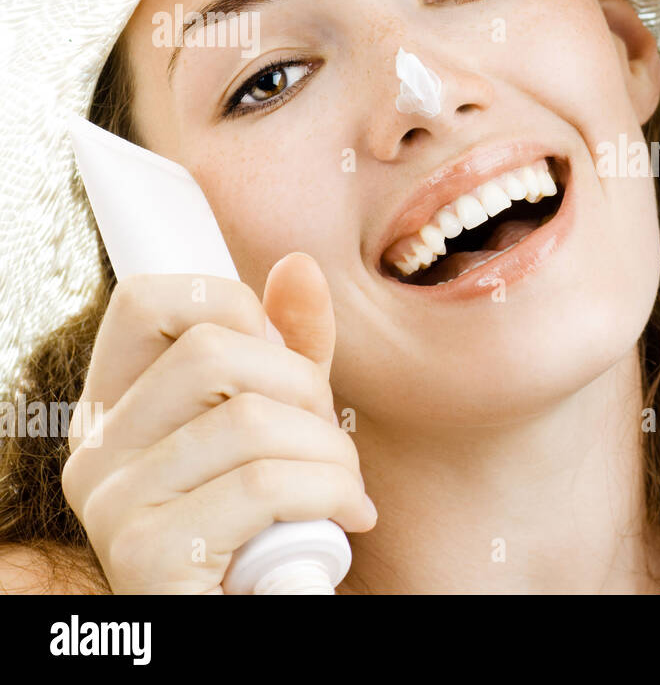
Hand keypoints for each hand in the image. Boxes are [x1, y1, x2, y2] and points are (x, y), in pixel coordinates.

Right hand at [61, 253, 375, 594]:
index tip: (280, 357)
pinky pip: (266, 485)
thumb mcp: (282, 423)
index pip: (147, 301)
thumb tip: (298, 265)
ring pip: (249, 420)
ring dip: (330, 451)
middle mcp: (96, 450)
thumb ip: (288, 349)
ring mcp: (112, 504)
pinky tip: (347, 516)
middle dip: (304, 385)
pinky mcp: (148, 555)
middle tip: (328, 437)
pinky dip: (331, 492)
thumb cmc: (268, 521)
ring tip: (345, 486)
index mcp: (116, 407)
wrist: (265, 610)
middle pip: (212, 352)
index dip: (233, 306)